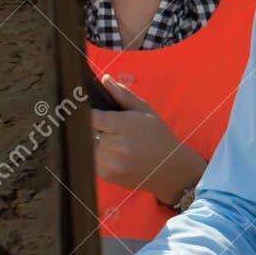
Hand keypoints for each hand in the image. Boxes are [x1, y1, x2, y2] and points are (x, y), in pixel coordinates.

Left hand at [90, 73, 205, 203]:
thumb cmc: (158, 136)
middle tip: (101, 123)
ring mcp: (109, 163)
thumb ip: (123, 95)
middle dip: (90, 125)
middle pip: (85, 131)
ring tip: (108, 137)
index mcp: (125, 127)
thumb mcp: (145, 111)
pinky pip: (89, 158)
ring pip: (85, 145)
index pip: (91, 116)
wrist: (170, 169)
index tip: (86, 107)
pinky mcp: (105, 175)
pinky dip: (94, 152)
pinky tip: (109, 150)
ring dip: (91, 139)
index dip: (86, 111)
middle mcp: (115, 147)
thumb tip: (105, 79)